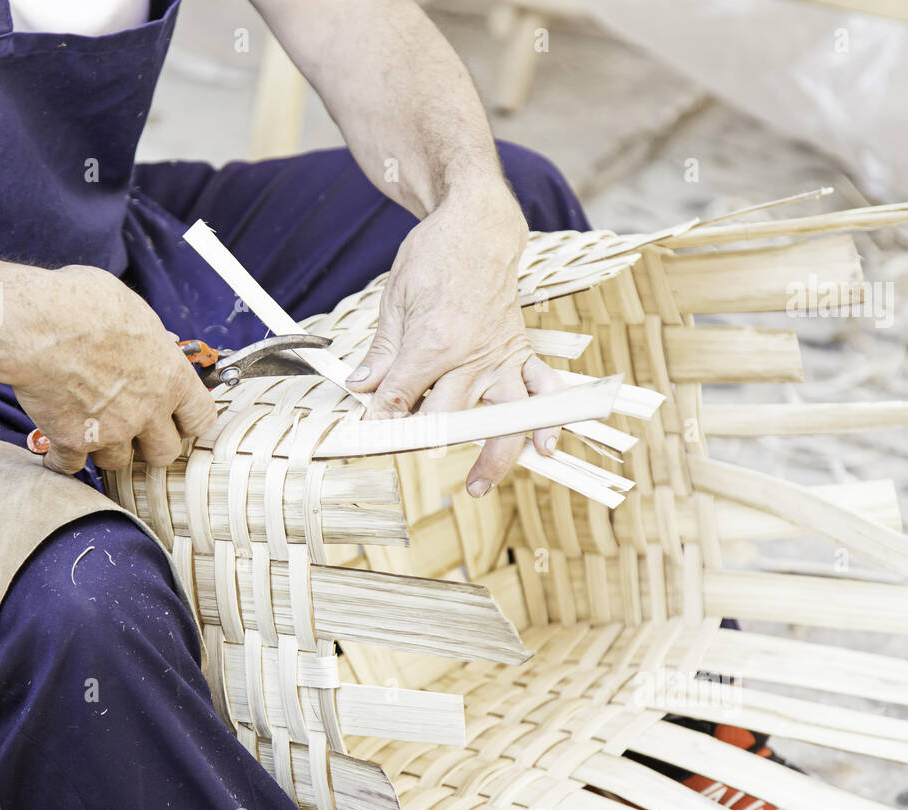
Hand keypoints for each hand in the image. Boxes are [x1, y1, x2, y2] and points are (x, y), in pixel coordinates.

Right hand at [12, 265, 216, 474]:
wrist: (36, 324)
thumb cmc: (82, 306)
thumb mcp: (134, 311)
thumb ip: (149, 339)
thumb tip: (154, 339)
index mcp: (170, 378)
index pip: (201, 418)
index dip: (188, 421)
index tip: (177, 420)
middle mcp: (146, 411)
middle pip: (164, 452)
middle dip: (150, 444)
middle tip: (135, 428)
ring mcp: (110, 431)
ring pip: (118, 461)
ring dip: (107, 448)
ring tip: (93, 427)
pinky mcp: (71, 441)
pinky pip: (71, 466)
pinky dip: (62, 459)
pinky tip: (56, 446)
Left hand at [346, 185, 562, 495]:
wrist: (479, 225)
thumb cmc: (436, 256)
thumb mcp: (396, 299)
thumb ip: (383, 351)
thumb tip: (360, 387)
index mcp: (434, 341)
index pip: (401, 396)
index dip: (379, 419)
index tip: (365, 436)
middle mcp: (472, 356)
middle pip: (447, 415)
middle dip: (423, 442)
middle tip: (406, 458)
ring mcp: (501, 357)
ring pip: (501, 416)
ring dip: (491, 454)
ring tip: (478, 485)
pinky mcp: (520, 353)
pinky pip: (541, 390)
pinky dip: (547, 418)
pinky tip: (544, 447)